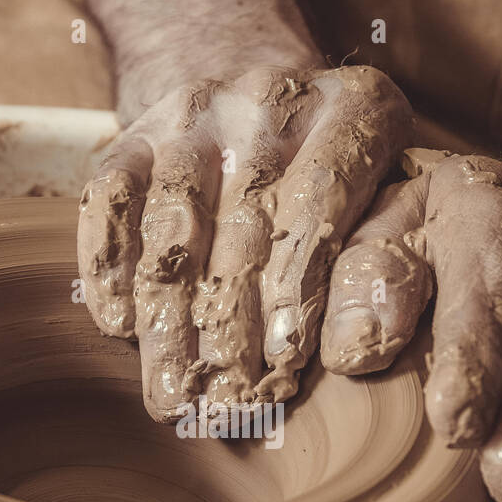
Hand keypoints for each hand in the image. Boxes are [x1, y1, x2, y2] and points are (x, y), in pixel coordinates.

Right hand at [77, 65, 412, 419]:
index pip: (321, 203)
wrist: (266, 98)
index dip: (297, 290)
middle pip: (244, 223)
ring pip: (174, 220)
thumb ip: (383, 265)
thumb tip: (364, 347)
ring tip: (172, 388)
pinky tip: (117, 324)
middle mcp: (274, 100)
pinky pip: (111, 197)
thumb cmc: (350, 184)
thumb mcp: (392, 202)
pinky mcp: (137, 131)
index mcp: (357, 109)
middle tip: (224, 403)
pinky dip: (109, 264)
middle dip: (231, 326)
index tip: (284, 365)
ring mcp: (199, 112)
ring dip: (168, 315)